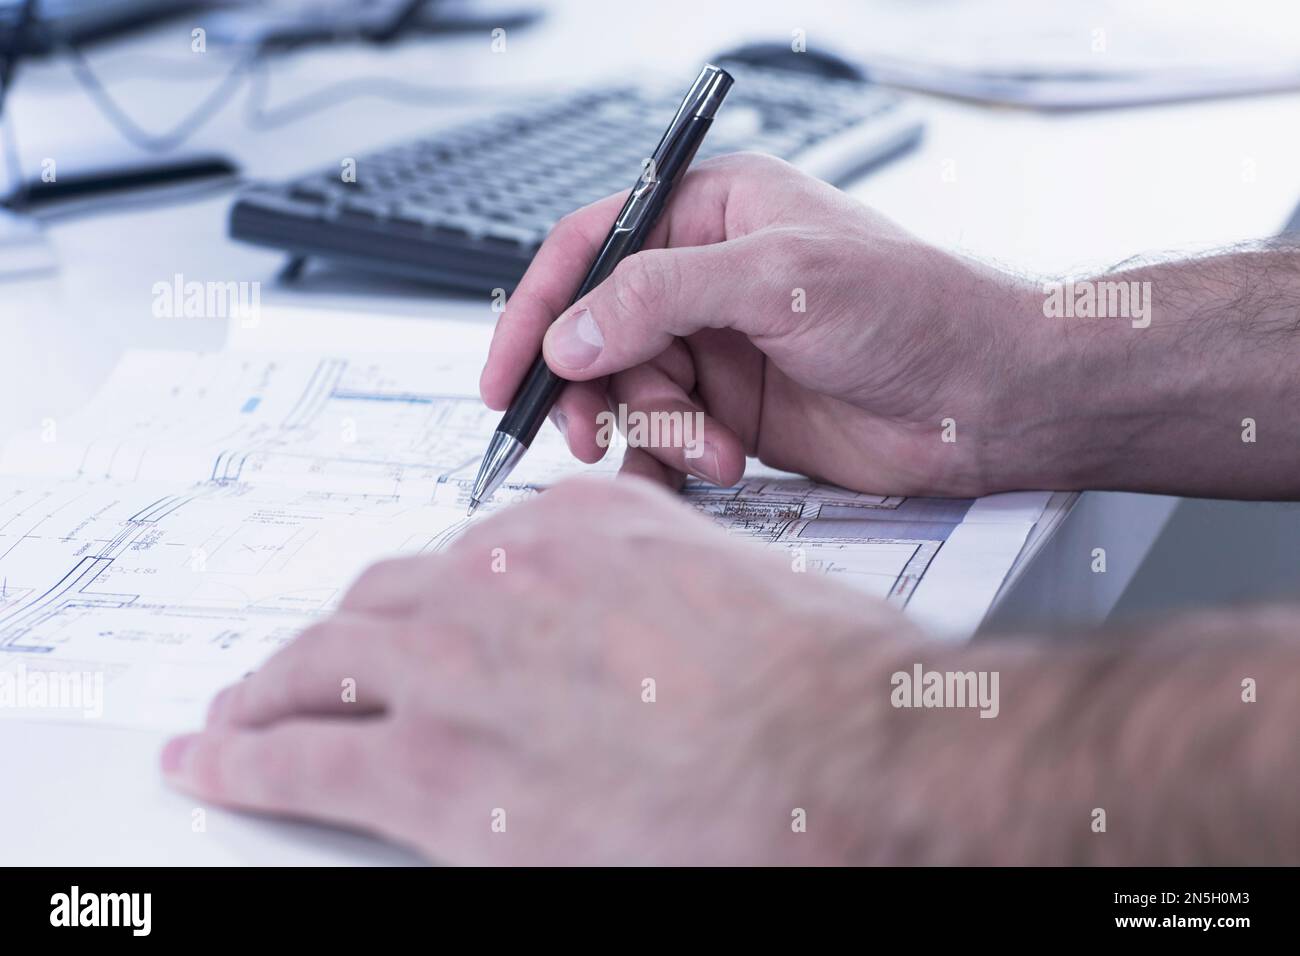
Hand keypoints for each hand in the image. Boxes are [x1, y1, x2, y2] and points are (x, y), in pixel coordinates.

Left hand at [161, 477, 919, 864]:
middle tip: (306, 663)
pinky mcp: (437, 769)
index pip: (461, 555)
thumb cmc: (814, 676)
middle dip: (335, 636)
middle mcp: (497, 580)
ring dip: (268, 689)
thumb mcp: (734, 584)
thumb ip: (662, 578)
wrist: (841, 750)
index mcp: (573, 530)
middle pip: (377, 601)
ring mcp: (456, 667)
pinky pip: (302, 757)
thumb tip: (650, 603)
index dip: (421, 596)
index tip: (404, 620)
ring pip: (320, 664)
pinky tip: (214, 763)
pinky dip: (243, 758)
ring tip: (236, 712)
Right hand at [480, 152, 1035, 496]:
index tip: (508, 376)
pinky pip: (666, 439)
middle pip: (598, 334)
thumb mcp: (781, 281)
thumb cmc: (915, 310)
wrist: (989, 399)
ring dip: (655, 431)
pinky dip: (673, 461)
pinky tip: (715, 469)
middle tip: (596, 434)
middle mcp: (704, 280)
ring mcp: (718, 350)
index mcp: (710, 214)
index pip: (590, 250)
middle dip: (599, 390)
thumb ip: (661, 297)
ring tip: (714, 452)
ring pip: (629, 394)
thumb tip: (569, 333)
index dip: (538, 311)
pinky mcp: (735, 413)